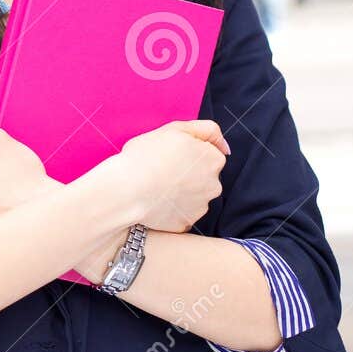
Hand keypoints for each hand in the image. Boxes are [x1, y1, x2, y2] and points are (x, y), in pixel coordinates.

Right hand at [100, 119, 228, 232]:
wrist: (127, 190)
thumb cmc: (146, 156)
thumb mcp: (175, 129)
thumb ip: (206, 130)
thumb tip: (225, 146)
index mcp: (213, 160)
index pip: (208, 154)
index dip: (188, 152)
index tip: (170, 154)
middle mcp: (214, 185)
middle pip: (203, 176)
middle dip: (188, 173)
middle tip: (161, 169)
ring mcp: (201, 206)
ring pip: (193, 195)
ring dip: (180, 191)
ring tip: (156, 186)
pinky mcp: (186, 223)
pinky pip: (181, 212)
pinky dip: (171, 207)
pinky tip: (155, 200)